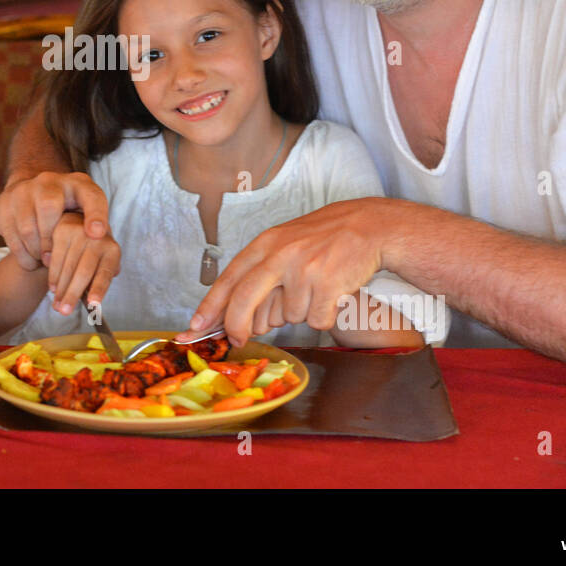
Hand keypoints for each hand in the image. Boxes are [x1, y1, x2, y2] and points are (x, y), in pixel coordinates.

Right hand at [0, 171, 109, 266]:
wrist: (31, 194)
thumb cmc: (67, 212)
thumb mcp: (85, 216)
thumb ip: (96, 237)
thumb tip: (115, 271)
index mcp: (78, 184)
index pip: (90, 195)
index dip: (95, 214)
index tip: (97, 234)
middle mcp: (49, 181)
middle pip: (48, 207)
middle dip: (51, 240)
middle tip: (53, 259)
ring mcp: (23, 190)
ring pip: (27, 226)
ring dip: (36, 251)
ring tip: (42, 261)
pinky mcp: (3, 203)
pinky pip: (10, 234)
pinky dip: (22, 254)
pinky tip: (30, 259)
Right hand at [45, 212, 120, 315]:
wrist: (83, 220)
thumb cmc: (95, 249)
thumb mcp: (104, 262)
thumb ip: (100, 279)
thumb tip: (93, 301)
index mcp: (112, 251)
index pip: (105, 274)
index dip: (99, 289)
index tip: (93, 304)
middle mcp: (99, 240)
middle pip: (83, 273)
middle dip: (72, 294)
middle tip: (64, 311)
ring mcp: (81, 233)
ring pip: (67, 267)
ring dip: (61, 289)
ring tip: (57, 305)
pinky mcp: (64, 230)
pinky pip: (56, 258)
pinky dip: (53, 275)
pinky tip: (53, 287)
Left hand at [176, 198, 397, 346]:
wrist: (369, 226)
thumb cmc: (324, 239)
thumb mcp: (285, 244)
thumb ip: (261, 274)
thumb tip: (239, 319)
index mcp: (266, 243)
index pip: (230, 278)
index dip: (210, 306)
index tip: (196, 327)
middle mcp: (281, 254)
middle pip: (245, 300)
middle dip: (237, 326)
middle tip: (237, 340)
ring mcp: (305, 269)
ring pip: (288, 317)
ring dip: (299, 313)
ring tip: (315, 288)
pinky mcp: (328, 284)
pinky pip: (315, 320)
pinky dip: (323, 315)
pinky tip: (333, 293)